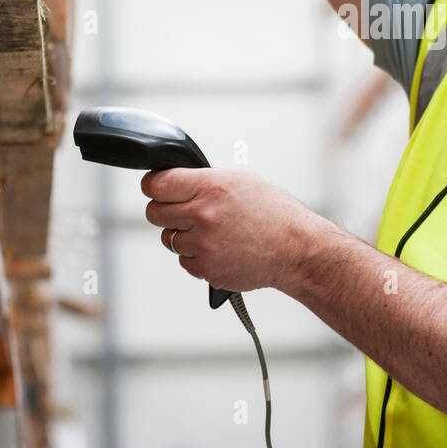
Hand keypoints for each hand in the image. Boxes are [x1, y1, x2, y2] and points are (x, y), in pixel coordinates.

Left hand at [140, 167, 313, 293]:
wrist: (294, 248)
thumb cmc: (272, 213)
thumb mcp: (241, 180)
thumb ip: (204, 179)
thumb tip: (176, 180)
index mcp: (211, 186)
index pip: (157, 184)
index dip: (153, 185)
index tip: (155, 187)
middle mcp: (204, 214)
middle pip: (154, 212)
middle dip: (165, 210)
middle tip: (183, 211)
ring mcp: (203, 244)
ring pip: (168, 238)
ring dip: (183, 235)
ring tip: (211, 232)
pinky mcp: (206, 268)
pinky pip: (183, 260)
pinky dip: (196, 256)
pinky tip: (218, 248)